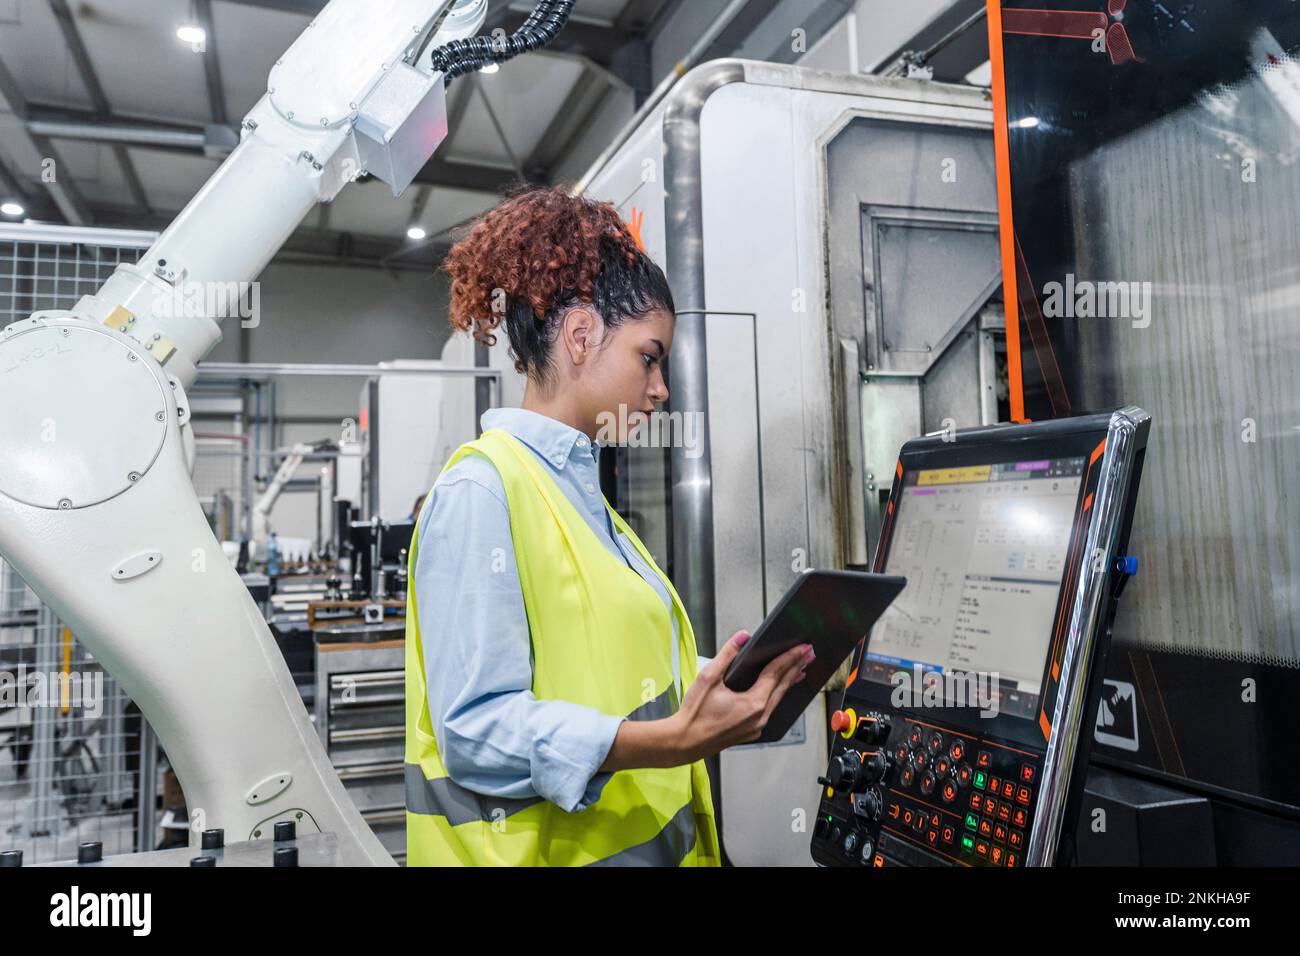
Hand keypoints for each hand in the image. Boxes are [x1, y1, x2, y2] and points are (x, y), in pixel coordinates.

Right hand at [668, 630, 812, 762]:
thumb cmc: (694, 713)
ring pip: (779, 699)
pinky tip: (779, 690)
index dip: (790, 657)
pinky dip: (778, 695)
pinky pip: (771, 709)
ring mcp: (757, 726)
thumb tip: (742, 637)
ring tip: (801, 669)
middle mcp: (759, 717)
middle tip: (809, 653)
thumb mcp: (708, 677)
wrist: (685, 742)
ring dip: (790, 682)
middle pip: (783, 686)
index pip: (776, 673)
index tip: (802, 647)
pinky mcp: (752, 731)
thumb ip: (727, 654)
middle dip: (796, 667)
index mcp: (752, 703)